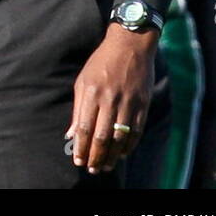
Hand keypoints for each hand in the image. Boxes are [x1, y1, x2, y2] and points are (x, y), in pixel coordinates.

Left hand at [67, 25, 155, 174]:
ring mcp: (128, 102)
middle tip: (92, 169)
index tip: (78, 160)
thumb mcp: (83, 81)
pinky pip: (136, 131)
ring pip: (120, 137)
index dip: (81, 147)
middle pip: (102, 136)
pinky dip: (129, 145)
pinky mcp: (143, 104)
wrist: (130, 46)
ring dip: (112, 156)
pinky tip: (122, 154)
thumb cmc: (101, 63)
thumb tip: (72, 134)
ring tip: (106, 166)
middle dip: (95, 156)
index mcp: (92, 93)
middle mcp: (110, 99)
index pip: (85, 128)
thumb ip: (78, 109)